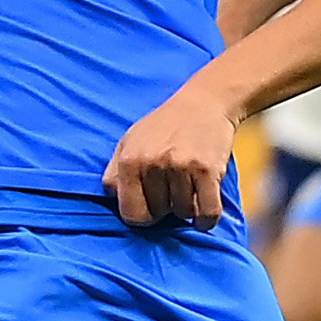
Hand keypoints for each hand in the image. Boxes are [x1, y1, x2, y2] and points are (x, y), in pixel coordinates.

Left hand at [110, 83, 238, 228]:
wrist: (205, 102)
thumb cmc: (165, 125)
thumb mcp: (130, 142)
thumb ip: (115, 173)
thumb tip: (112, 201)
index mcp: (130, 160)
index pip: (131, 214)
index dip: (143, 215)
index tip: (152, 206)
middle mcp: (153, 164)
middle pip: (159, 214)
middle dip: (167, 207)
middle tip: (174, 187)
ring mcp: (181, 166)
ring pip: (184, 213)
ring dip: (189, 207)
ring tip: (190, 186)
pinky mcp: (207, 169)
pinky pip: (208, 212)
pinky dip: (208, 218)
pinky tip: (205, 207)